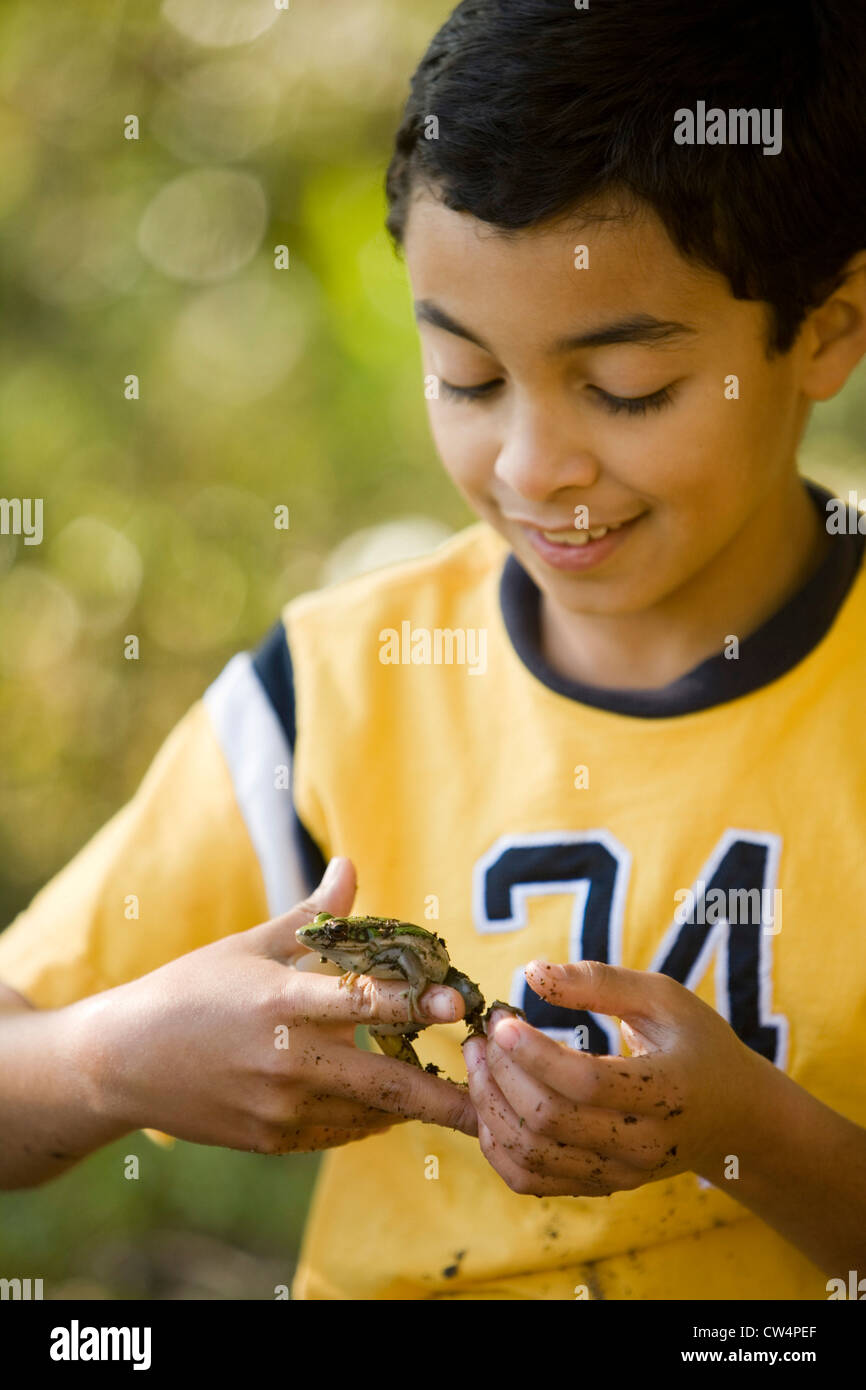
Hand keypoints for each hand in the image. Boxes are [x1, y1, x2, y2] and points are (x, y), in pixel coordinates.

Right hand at [74, 858, 475, 1153]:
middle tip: (495, 1099)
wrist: (123, 1063)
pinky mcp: (272, 1140)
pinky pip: (339, 1133)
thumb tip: (353, 865)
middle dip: (443, 1096)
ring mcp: (278, 1109)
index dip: (413, 1003)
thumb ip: (313, 916)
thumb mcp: (250, 946)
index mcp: (281, 1003)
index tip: (456, 1003)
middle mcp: (285, 1062)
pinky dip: (369, 1119)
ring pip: (367, 1115)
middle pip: (382, 1084)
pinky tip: (392, 1104)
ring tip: (458, 1098)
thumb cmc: (191, 990)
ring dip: (410, 1106)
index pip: (362, 1003)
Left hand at [462, 959, 764, 1195]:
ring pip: (532, 1156)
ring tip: (477, 1061)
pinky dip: (497, 1146)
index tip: (502, 1019)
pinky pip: (532, 1181)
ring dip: (489, 1107)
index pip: (585, 1082)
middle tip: (484, 1034)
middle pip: (549, 1121)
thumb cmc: (695, 1044)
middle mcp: (645, 1144)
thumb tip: (532, 972)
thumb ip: (599, 981)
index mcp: (668, 1091)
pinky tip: (488, 1103)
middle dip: (501, 1073)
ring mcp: (621, 1173)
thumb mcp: (663, 997)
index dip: (532, 1052)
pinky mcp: (600, 1187)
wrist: (734, 1117)